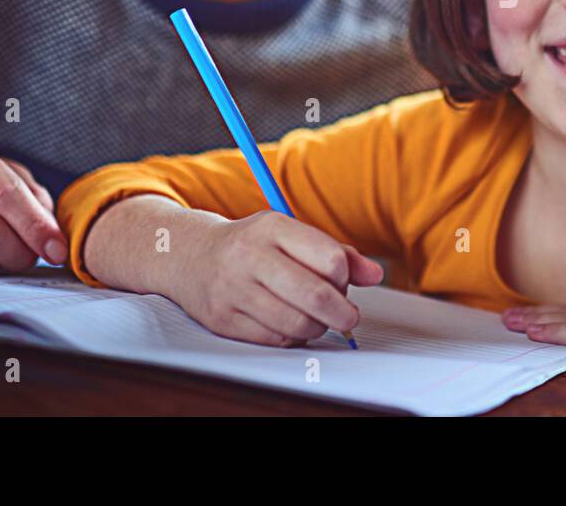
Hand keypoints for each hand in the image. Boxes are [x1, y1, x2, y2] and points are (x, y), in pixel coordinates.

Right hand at [173, 210, 383, 347]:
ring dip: (317, 328)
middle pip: (315, 295)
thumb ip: (337, 252)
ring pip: (296, 323)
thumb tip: (375, 274)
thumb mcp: (292, 235)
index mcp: (273, 227)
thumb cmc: (254, 246)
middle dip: (342, 313)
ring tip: (317, 320)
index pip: (330, 259)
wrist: (189, 256)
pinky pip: (274, 339)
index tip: (344, 282)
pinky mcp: (222, 318)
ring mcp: (233, 288)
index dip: (346, 277)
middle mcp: (250, 255)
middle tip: (348, 318)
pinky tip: (291, 326)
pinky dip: (292, 338)